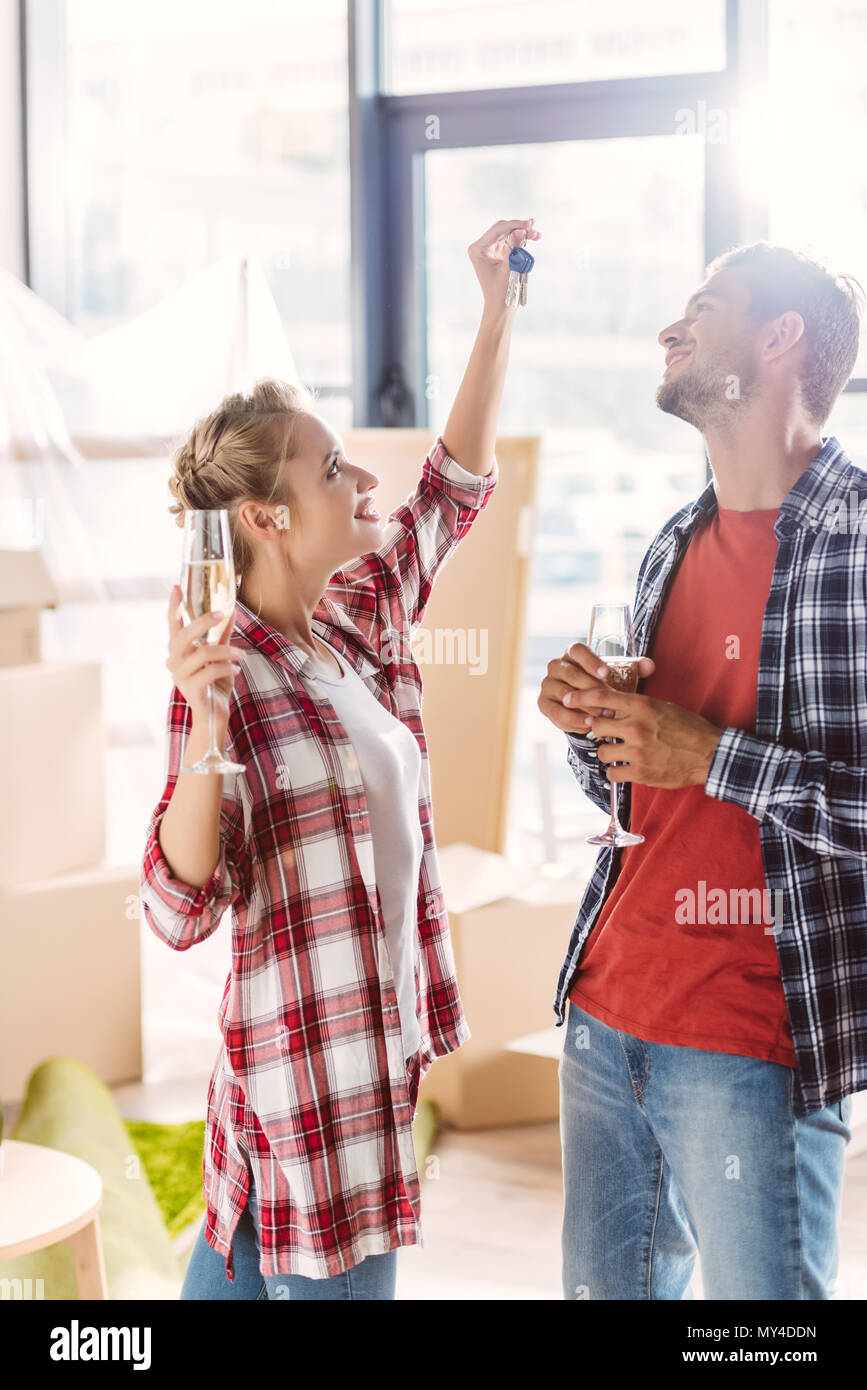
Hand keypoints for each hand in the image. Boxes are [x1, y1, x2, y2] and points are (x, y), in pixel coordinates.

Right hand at [166, 584, 244, 736]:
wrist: (214, 717)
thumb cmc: (216, 686)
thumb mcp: (220, 658)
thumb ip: (221, 636)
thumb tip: (231, 611)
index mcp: (179, 651)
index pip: (172, 625)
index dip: (173, 607)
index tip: (176, 587)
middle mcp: (174, 662)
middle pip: (184, 635)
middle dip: (203, 621)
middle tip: (222, 613)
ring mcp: (180, 676)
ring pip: (204, 653)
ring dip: (228, 652)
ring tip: (241, 656)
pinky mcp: (191, 689)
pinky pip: (211, 671)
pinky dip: (228, 668)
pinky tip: (236, 671)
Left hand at [467, 218, 541, 311]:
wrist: (500, 307)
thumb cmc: (502, 292)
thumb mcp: (509, 268)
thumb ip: (515, 248)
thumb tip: (521, 230)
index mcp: (478, 249)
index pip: (497, 230)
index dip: (515, 225)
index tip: (529, 224)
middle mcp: (481, 247)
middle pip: (503, 229)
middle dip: (520, 228)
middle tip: (535, 229)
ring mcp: (489, 249)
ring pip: (508, 233)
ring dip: (522, 233)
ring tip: (537, 235)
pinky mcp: (498, 252)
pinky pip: (511, 241)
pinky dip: (521, 240)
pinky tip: (531, 238)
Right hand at [538, 641, 655, 733]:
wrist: (587, 704)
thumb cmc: (604, 685)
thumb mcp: (619, 675)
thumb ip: (635, 668)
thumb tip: (649, 665)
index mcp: (572, 653)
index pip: (577, 650)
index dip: (591, 661)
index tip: (607, 674)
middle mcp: (556, 666)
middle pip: (569, 673)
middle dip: (590, 689)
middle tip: (608, 701)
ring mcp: (548, 685)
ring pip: (562, 694)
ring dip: (582, 706)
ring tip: (600, 716)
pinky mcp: (544, 704)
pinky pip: (556, 713)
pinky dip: (572, 720)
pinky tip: (588, 725)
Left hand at [581, 687, 723, 789]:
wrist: (708, 754)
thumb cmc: (688, 728)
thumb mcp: (663, 707)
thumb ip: (637, 708)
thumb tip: (612, 709)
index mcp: (642, 706)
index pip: (602, 698)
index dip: (581, 697)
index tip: (569, 699)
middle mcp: (636, 727)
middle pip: (596, 726)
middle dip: (599, 731)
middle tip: (608, 735)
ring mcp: (636, 751)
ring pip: (602, 752)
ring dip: (608, 753)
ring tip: (620, 754)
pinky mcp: (640, 772)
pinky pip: (612, 774)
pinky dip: (615, 773)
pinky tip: (625, 769)